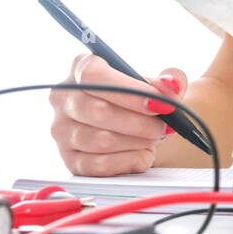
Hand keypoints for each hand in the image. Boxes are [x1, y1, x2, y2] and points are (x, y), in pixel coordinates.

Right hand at [48, 54, 188, 175]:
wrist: (140, 127)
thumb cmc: (144, 100)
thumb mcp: (160, 84)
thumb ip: (170, 80)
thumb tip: (170, 85)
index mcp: (81, 68)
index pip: (94, 76)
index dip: (129, 92)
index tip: (160, 104)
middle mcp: (63, 97)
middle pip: (97, 111)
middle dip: (140, 122)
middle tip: (164, 126)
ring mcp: (62, 130)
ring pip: (100, 140)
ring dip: (137, 142)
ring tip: (154, 137)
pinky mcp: (70, 159)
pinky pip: (100, 165)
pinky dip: (130, 161)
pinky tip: (143, 153)